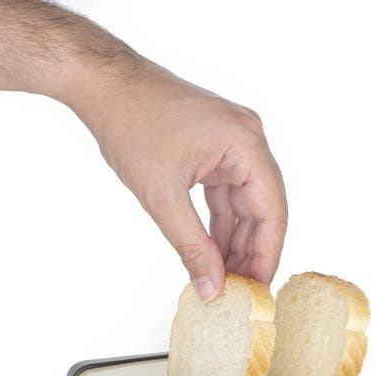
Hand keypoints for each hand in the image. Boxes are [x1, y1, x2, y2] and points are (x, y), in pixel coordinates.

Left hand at [67, 61, 287, 299]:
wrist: (102, 83)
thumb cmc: (130, 121)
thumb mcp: (162, 197)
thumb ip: (191, 247)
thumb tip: (211, 288)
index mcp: (245, 144)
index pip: (272, 211)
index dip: (267, 255)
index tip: (258, 290)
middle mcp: (247, 140)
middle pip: (263, 210)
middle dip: (251, 253)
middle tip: (240, 292)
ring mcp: (232, 144)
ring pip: (244, 206)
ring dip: (235, 243)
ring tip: (225, 279)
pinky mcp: (215, 150)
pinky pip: (226, 196)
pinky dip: (220, 225)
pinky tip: (214, 254)